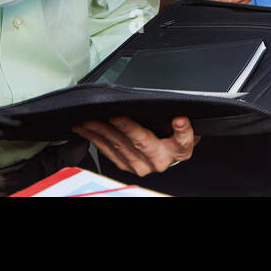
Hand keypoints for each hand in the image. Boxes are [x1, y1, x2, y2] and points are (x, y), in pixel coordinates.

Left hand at [73, 116, 197, 176]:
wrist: (167, 157)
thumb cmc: (173, 136)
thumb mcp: (182, 125)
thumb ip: (179, 118)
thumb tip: (173, 104)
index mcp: (179, 149)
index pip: (183, 140)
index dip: (181, 131)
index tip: (179, 120)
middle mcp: (160, 160)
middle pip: (143, 142)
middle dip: (126, 128)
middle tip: (114, 117)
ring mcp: (142, 166)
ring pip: (120, 147)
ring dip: (103, 133)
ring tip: (90, 121)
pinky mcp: (126, 166)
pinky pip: (108, 152)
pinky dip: (96, 139)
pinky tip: (87, 130)